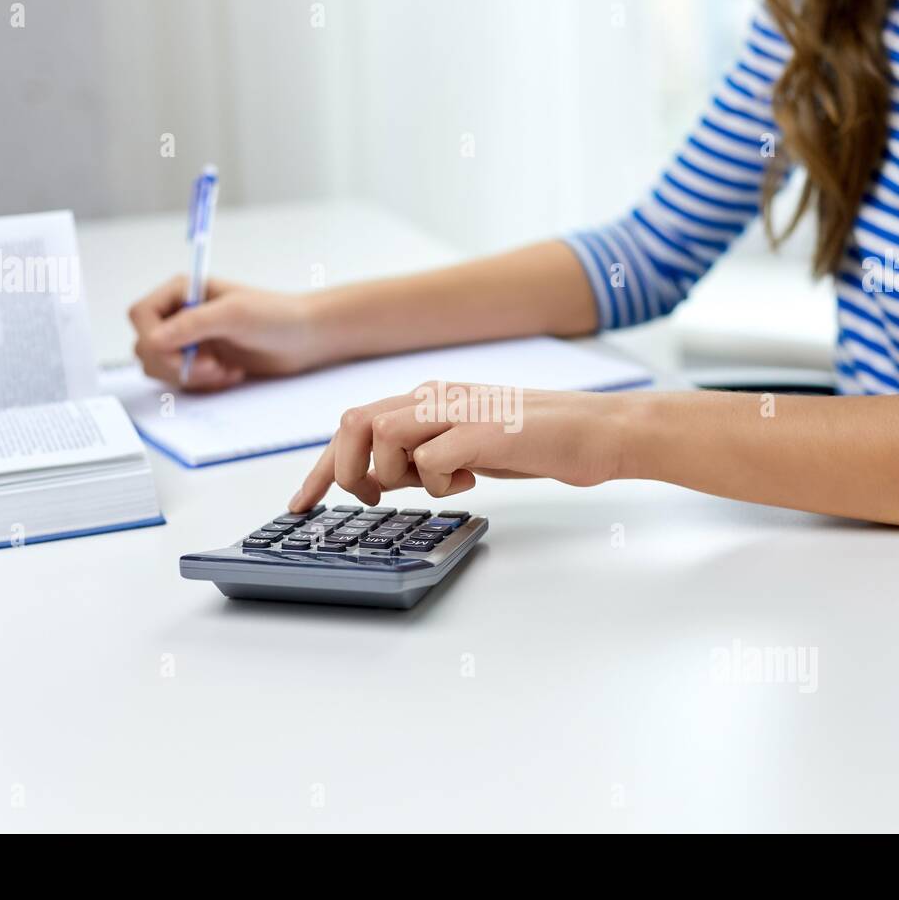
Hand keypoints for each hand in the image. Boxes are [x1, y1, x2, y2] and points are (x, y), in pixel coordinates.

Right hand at [129, 276, 328, 389]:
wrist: (304, 339)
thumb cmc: (276, 316)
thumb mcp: (235, 314)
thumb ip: (193, 323)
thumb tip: (154, 340)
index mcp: (182, 292)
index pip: (141, 315)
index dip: (153, 338)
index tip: (182, 353)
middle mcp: (180, 315)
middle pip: (145, 347)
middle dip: (175, 364)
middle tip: (211, 366)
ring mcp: (189, 341)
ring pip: (160, 369)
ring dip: (190, 377)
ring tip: (224, 370)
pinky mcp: (200, 364)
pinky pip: (182, 383)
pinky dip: (203, 385)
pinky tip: (231, 375)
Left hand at [288, 382, 633, 509]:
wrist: (597, 431)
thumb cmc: (539, 441)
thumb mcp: (467, 445)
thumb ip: (425, 453)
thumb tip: (389, 477)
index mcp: (429, 397)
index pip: (355, 425)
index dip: (322, 467)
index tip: (301, 503)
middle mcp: (436, 396)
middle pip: (354, 422)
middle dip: (346, 470)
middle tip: (373, 499)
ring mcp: (458, 411)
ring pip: (382, 436)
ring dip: (393, 474)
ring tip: (431, 487)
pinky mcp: (483, 431)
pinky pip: (430, 459)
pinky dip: (438, 482)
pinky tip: (469, 483)